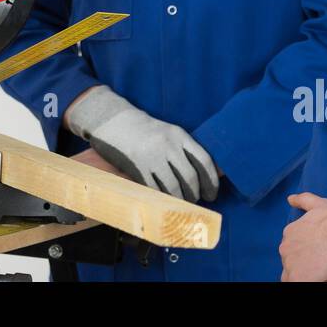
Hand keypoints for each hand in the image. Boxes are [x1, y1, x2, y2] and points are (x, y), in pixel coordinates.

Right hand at [65, 86, 219, 202]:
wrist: (114, 121)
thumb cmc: (145, 130)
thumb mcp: (168, 133)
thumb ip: (185, 150)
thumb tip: (209, 174)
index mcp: (179, 135)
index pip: (204, 161)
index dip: (211, 182)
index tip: (212, 194)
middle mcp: (168, 145)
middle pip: (190, 178)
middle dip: (195, 195)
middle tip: (195, 202)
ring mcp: (151, 156)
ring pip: (173, 187)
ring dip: (180, 201)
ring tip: (181, 205)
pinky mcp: (137, 167)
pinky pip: (154, 189)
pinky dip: (162, 200)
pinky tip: (165, 203)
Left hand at [280, 192, 326, 280]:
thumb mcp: (317, 203)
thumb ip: (302, 200)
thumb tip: (289, 199)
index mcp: (290, 232)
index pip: (292, 246)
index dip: (304, 251)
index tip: (315, 252)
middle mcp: (285, 247)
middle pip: (290, 259)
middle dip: (302, 262)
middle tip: (318, 262)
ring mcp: (289, 263)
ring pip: (291, 272)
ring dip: (302, 272)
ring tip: (317, 271)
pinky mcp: (296, 277)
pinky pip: (292, 283)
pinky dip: (301, 281)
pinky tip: (312, 278)